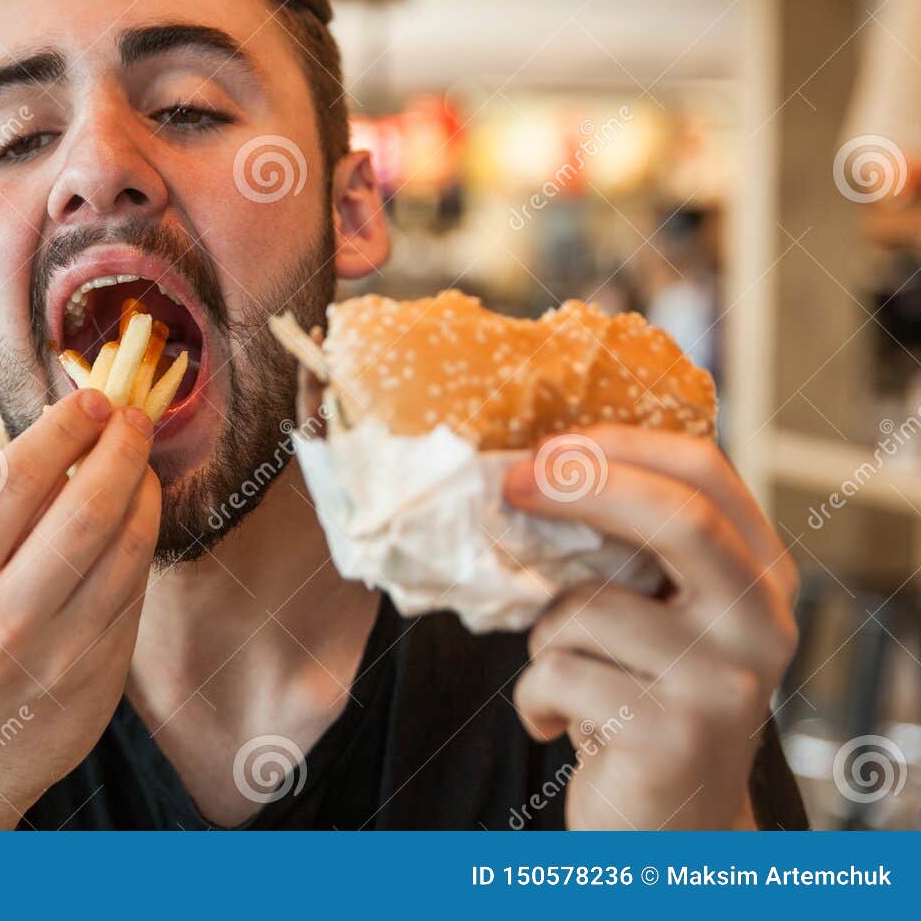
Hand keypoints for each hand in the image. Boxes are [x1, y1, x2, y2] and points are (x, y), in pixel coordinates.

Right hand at [0, 389, 159, 828]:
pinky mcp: (98, 683)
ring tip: (139, 463)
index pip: (15, 481)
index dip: (63, 428)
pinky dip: (138, 546)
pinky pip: (133, 595)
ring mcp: (58, 659)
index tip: (91, 396)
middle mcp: (2, 623)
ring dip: (142, 493)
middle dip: (120, 450)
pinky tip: (134, 521)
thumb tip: (70, 433)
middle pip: (86, 511)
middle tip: (134, 416)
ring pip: (125, 552)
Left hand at [504, 425, 798, 829]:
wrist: (669, 830)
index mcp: (761, 578)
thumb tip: (537, 464)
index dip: (621, 447)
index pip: (707, 474)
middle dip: (582, 486)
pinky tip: (554, 722)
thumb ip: (632, 552)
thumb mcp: (658, 617)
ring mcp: (724, 684)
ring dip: (544, 637)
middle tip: (512, 483)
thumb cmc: (642, 699)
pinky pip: (559, 674)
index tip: (550, 444)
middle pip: (677, 519)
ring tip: (566, 676)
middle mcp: (761, 626)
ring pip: (589, 609)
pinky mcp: (673, 735)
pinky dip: (533, 695)